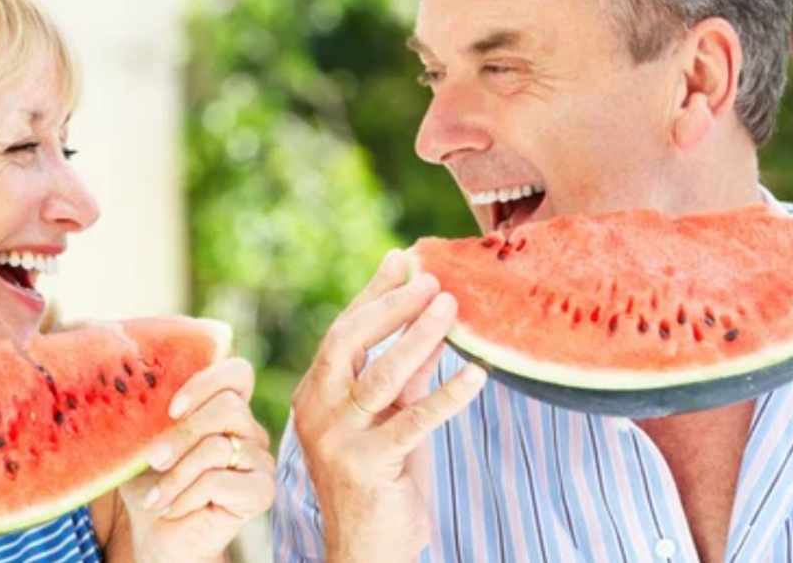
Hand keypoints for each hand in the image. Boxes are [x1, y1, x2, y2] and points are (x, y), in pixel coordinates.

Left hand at [116, 357, 274, 562]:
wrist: (161, 539)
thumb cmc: (152, 487)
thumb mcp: (142, 444)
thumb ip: (147, 413)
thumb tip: (130, 389)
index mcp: (226, 409)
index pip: (237, 372)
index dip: (207, 382)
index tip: (172, 409)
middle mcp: (250, 430)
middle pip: (228, 407)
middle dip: (182, 435)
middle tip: (154, 460)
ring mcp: (260, 460)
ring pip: (218, 446)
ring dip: (176, 474)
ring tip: (156, 497)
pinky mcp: (262, 490)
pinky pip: (220, 479)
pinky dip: (187, 495)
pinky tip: (173, 509)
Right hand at [289, 249, 485, 562]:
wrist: (367, 552)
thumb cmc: (381, 482)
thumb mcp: (389, 420)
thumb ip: (401, 377)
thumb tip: (429, 323)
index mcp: (315, 394)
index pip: (343, 332)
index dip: (374, 294)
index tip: (403, 259)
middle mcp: (316, 411)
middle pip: (350, 342)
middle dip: (393, 307)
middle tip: (432, 280)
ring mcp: (335, 439)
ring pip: (379, 376)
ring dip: (418, 337)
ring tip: (452, 307)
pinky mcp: (364, 465)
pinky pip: (412, 421)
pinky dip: (448, 395)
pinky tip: (477, 373)